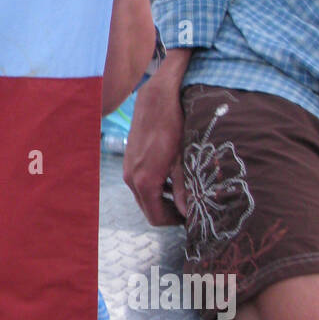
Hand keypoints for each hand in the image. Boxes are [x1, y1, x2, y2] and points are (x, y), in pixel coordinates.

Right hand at [123, 48, 191, 225]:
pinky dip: (155, 186)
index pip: (155, 217)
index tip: (190, 219)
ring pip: (143, 196)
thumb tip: (189, 213)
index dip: (174, 222)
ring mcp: (128, 167)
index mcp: (145, 181)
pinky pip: (140, 182)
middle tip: (189, 209)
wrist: (157, 97)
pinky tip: (171, 177)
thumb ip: (185, 188)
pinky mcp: (129, 158)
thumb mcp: (184, 158)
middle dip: (168, 213)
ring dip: (162, 199)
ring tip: (183, 193)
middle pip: (148, 209)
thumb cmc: (174, 124)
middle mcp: (131, 177)